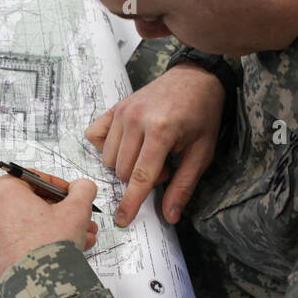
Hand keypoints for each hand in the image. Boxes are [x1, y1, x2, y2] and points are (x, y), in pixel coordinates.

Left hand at [0, 177, 99, 282]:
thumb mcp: (75, 210)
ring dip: (59, 227)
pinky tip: (70, 247)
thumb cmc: (48, 245)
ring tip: (83, 236)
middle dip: (63, 212)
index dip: (60, 187)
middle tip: (82, 217)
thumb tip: (82, 187)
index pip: (35, 179)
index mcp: (2, 190)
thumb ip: (82, 191)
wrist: (36, 286)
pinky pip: (22, 238)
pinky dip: (44, 240)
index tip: (74, 194)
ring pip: (31, 223)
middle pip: (33, 203)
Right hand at [86, 63, 224, 226]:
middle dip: (142, 177)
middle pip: (123, 171)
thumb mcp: (202, 153)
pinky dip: (106, 147)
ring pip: (109, 159)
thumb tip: (170, 216)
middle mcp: (136, 119)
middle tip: (165, 163)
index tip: (122, 220)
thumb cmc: (202, 115)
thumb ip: (184, 186)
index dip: (131, 202)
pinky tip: (126, 145)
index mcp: (161, 130)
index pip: (141, 177)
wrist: (195, 78)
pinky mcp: (115, 107)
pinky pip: (95, 136)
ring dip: (128, 165)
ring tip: (151, 152)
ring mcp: (123, 111)